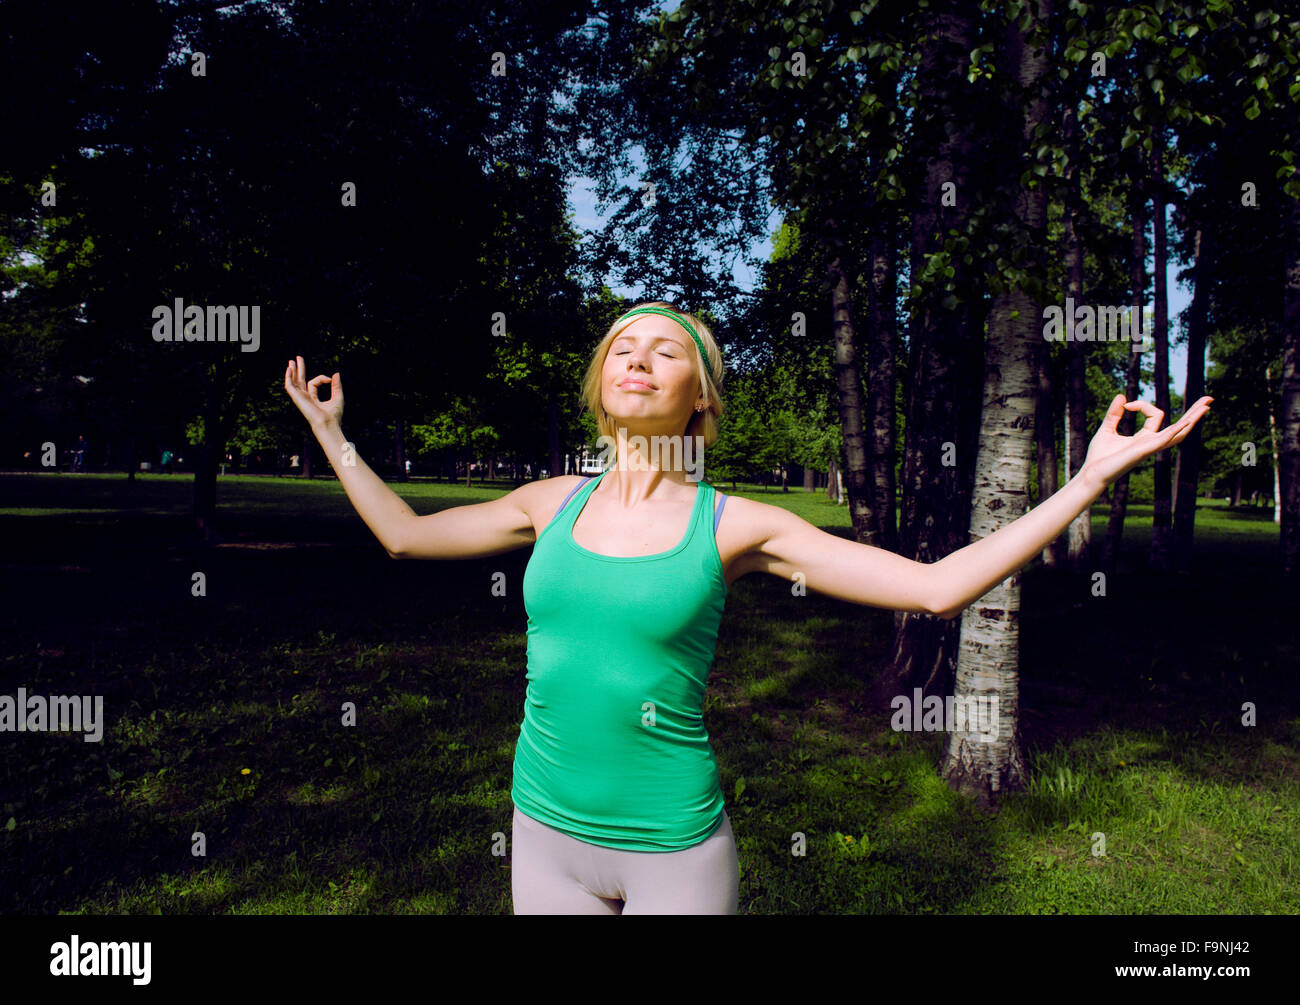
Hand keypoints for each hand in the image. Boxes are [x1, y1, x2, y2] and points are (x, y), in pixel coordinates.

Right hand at [284, 356, 343, 429]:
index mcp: (313, 399)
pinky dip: (288, 378)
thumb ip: (336, 386)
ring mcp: (300, 398)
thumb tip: (336, 374)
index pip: (313, 383)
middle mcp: (305, 398)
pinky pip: (290, 386)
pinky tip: (289, 369)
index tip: (330, 379)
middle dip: (299, 369)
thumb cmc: (334, 416)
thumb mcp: (338, 397)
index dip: (322, 378)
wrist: (328, 424)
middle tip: (297, 358)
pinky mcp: (297, 398)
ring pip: (294, 382)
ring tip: (291, 361)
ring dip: (292, 372)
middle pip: (300, 380)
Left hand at [1080, 394, 1212, 490]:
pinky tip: (1187, 422)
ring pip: (1178, 432)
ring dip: (1192, 419)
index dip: (1142, 405)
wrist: (1092, 472)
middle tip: (1209, 399)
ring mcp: (1150, 448)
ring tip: (1207, 406)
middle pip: (1180, 426)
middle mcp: (1152, 443)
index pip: (1155, 415)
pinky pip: (1164, 439)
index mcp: (1145, 438)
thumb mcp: (1107, 429)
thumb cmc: (1099, 456)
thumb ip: (1114, 414)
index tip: (1126, 405)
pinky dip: (1175, 430)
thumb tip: (1121, 396)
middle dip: (1193, 412)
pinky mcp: (1144, 451)